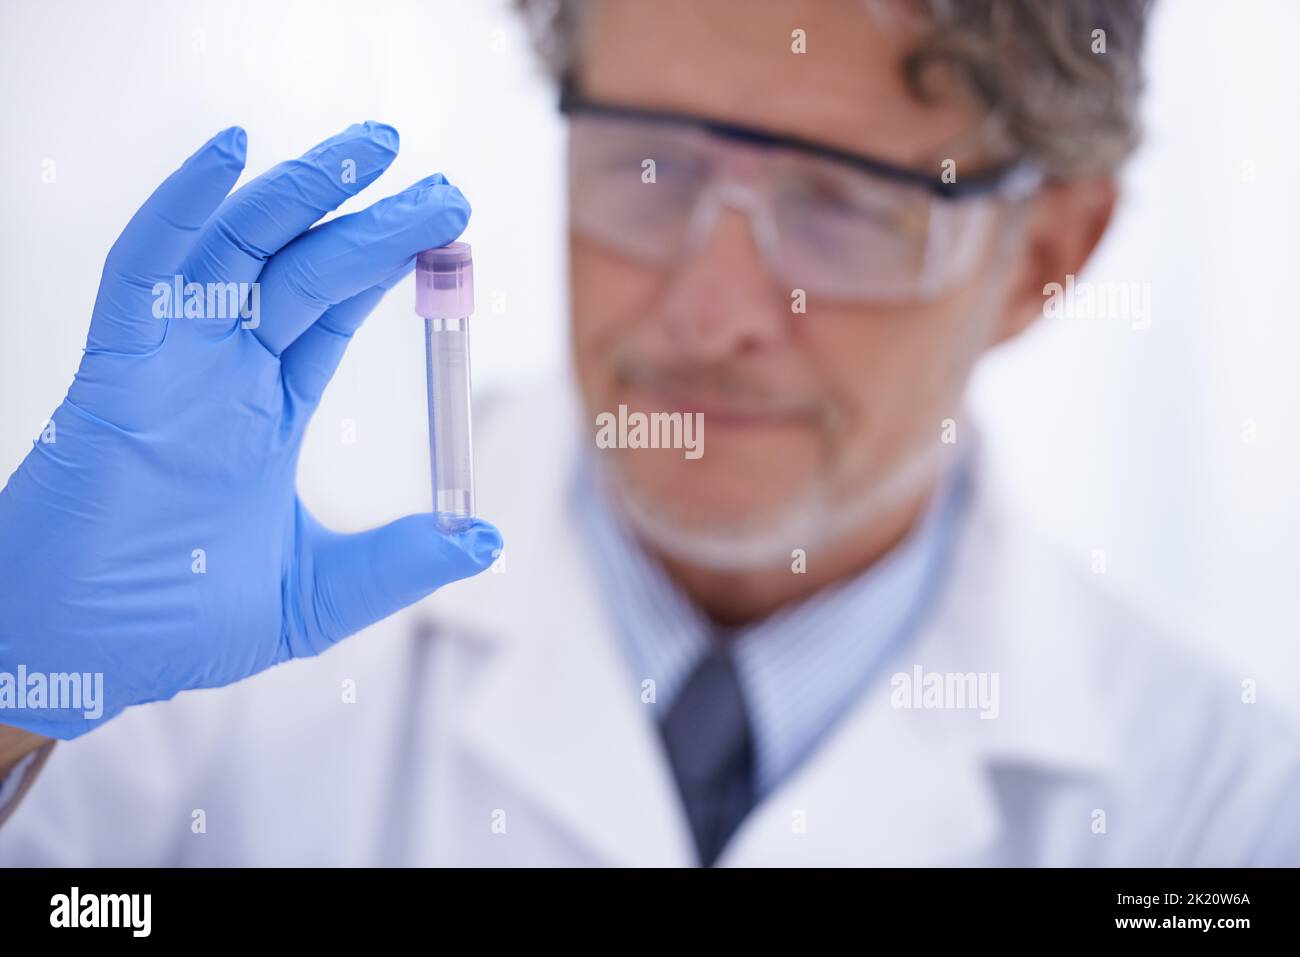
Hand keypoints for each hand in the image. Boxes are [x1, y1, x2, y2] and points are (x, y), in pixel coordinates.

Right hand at [0, 124, 500, 738]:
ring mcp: (169, 365)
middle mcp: (221, 373)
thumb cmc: (177, 627)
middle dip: (373, 221)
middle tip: (446, 185)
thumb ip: (398, 564)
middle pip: (304, 268)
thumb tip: (489, 544)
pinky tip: (231, 152)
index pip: (333, 312)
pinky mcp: (115, 370)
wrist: (79, 659)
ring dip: (303, 193)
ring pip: (237, 250)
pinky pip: (145, 272)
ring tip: (376, 149)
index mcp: (264, 412)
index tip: (448, 225)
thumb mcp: (316, 597)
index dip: (386, 262)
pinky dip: (181, 208)